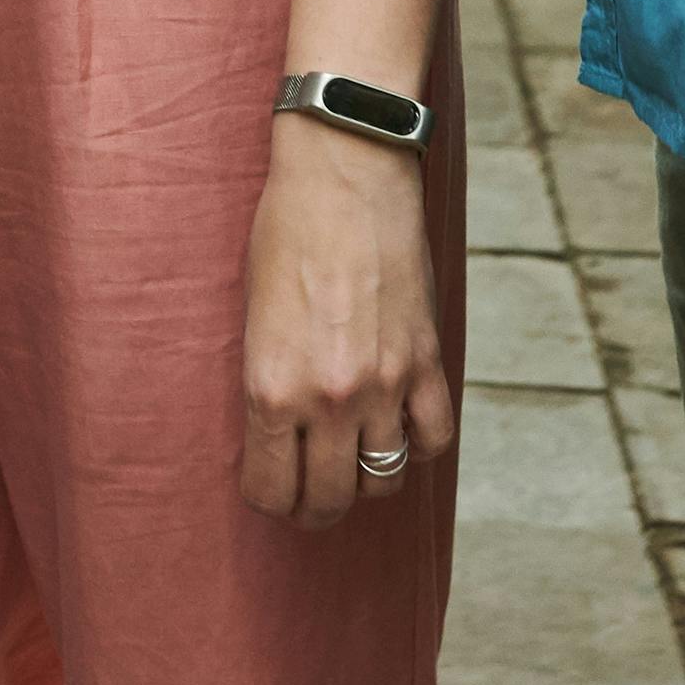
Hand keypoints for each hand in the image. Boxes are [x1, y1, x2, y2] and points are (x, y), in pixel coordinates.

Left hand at [241, 116, 449, 523]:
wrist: (346, 175)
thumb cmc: (284, 233)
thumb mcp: (252, 317)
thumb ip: (267, 383)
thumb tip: (277, 436)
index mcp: (270, 389)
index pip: (271, 489)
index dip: (269, 500)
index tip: (271, 491)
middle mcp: (328, 399)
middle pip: (328, 499)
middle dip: (314, 508)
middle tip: (311, 496)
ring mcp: (384, 385)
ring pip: (383, 479)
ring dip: (366, 480)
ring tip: (354, 464)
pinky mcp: (425, 362)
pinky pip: (432, 439)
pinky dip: (418, 446)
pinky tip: (400, 429)